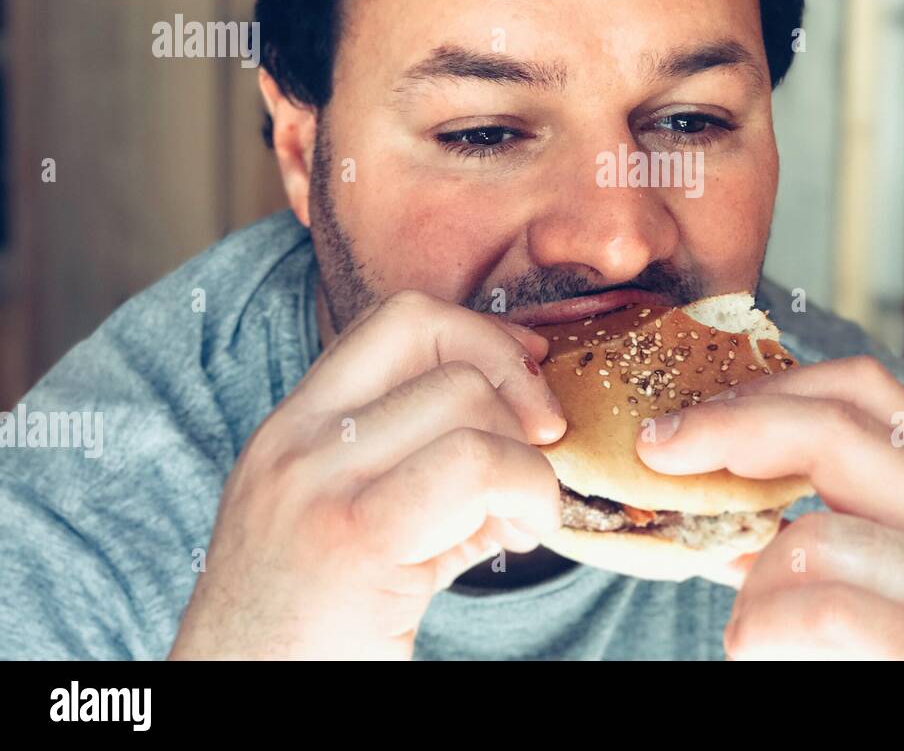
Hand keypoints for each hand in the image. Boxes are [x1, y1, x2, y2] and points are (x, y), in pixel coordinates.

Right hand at [169, 290, 566, 659]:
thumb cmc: (313, 629)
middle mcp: (295, 440)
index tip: (528, 380)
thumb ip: (437, 473)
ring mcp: (316, 483)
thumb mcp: (361, 528)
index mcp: (294, 425)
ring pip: (467, 399)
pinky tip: (524, 534)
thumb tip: (538, 430)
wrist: (248, 701)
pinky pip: (475, 467)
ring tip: (524, 514)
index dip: (484, 335)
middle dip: (519, 392)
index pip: (400, 320)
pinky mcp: (354, 538)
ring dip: (528, 458)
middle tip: (538, 454)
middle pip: (442, 346)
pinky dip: (528, 491)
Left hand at [635, 356, 903, 659]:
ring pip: (807, 541)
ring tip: (755, 633)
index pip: (860, 388)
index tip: (692, 413)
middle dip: (727, 432)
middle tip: (656, 451)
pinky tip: (761, 653)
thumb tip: (700, 482)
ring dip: (750, 591)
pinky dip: (762, 634)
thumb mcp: (890, 566)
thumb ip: (816, 520)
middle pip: (830, 428)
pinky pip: (814, 614)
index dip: (768, 386)